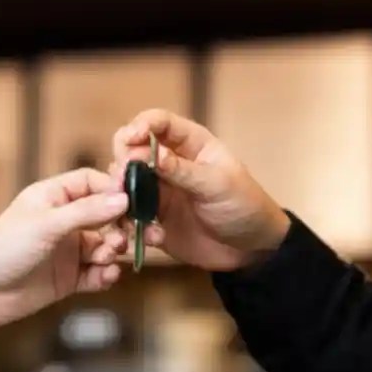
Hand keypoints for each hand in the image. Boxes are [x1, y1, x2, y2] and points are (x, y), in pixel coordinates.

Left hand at [0, 168, 128, 328]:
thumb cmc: (2, 250)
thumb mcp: (46, 224)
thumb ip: (87, 212)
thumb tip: (124, 198)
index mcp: (51, 197)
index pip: (91, 183)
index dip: (113, 189)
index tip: (132, 200)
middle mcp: (62, 221)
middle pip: (105, 215)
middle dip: (121, 224)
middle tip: (132, 234)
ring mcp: (66, 250)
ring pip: (104, 245)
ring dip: (113, 250)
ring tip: (108, 256)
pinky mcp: (68, 278)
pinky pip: (97, 272)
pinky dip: (106, 273)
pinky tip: (107, 275)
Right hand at [111, 109, 289, 271]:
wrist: (252, 249)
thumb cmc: (243, 206)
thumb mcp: (217, 185)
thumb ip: (182, 170)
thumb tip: (149, 154)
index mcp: (190, 144)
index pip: (158, 122)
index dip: (140, 125)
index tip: (130, 140)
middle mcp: (169, 163)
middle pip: (132, 149)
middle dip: (123, 159)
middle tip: (122, 178)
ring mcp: (159, 191)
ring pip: (124, 182)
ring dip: (119, 192)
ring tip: (126, 207)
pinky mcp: (153, 219)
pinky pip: (129, 216)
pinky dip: (129, 223)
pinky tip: (150, 236)